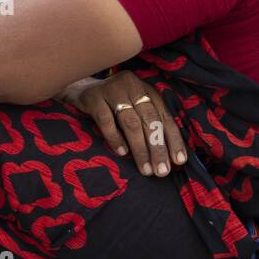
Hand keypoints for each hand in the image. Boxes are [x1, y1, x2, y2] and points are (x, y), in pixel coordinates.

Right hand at [66, 73, 187, 176]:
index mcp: (147, 90)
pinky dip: (115, 138)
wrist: (79, 89)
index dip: (173, 139)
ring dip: (140, 148)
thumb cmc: (112, 105)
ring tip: (145, 169)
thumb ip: (149, 124)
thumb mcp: (134, 108)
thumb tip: (168, 156)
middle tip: (162, 171)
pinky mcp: (94, 97)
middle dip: (158, 148)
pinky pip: (106, 120)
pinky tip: (122, 153)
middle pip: (149, 120)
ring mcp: (112, 90)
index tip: (179, 161)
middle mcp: (132, 86)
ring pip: (131, 122)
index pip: (164, 116)